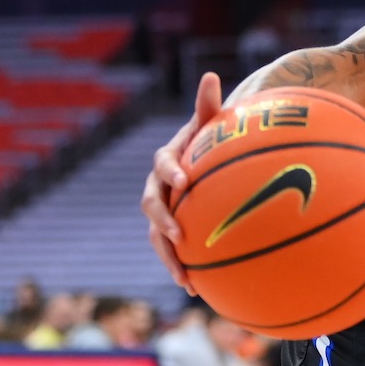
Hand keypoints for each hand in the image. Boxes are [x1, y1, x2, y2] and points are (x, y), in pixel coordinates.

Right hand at [142, 72, 222, 294]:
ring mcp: (162, 211)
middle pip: (152, 205)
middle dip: (164, 221)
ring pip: (157, 234)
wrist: (206, 164)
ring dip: (168, 255)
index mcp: (168, 159)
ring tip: (183, 275)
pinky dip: (180, 268)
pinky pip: (170, 251)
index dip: (171, 171)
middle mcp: (159, 186)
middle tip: (181, 234)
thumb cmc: (211, 142)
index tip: (185, 180)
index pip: (163, 163)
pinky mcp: (171, 231)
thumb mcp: (212, 124)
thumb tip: (211, 76)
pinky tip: (195, 289)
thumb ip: (210, 106)